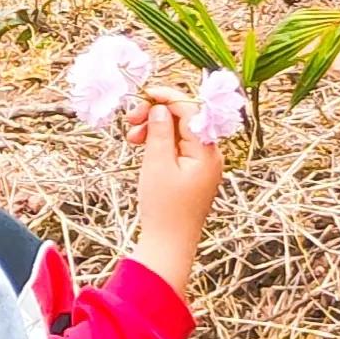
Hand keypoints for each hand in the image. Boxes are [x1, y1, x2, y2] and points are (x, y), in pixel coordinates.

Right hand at [122, 82, 222, 300]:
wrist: (169, 245)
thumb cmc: (164, 207)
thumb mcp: (158, 163)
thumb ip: (161, 130)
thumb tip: (161, 108)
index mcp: (207, 151)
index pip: (190, 110)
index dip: (166, 97)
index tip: (143, 93)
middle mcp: (209, 155)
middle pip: (183, 119)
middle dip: (156, 114)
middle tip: (130, 119)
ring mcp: (201, 165)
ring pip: (177, 132)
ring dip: (153, 128)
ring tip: (131, 137)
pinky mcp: (192, 173)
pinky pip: (176, 147)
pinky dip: (158, 142)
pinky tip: (141, 145)